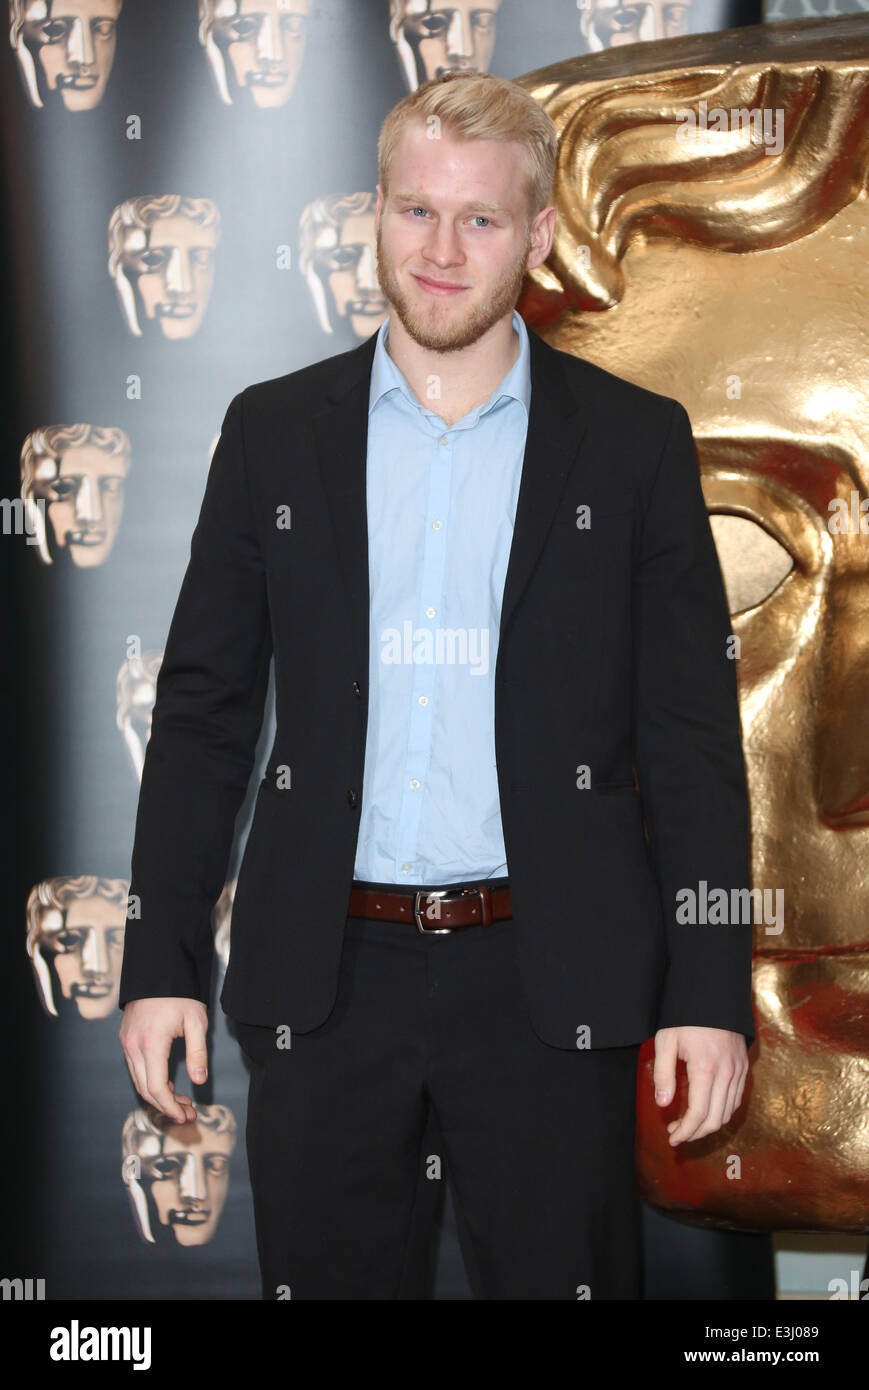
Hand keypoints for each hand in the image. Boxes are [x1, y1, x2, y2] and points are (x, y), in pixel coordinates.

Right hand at [120, 997, 208, 1123]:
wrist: (157, 970)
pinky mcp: (126, 1039)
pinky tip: (169, 1083)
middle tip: (188, 1113)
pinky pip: (136, 1069)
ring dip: (158, 1095)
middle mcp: (133, 1047)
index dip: (170, 1107)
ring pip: (139, 1081)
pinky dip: (151, 1081)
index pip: (157, 1088)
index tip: (185, 1115)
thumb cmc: (179, 994)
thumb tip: (200, 1080)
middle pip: (146, 1089)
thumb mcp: (196, 1021)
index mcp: (151, 1044)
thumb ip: (198, 1052)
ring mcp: (127, 1043)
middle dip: (166, 1106)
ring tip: (182, 1101)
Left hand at [653, 1026, 747, 1145]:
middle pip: (714, 1120)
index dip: (684, 1132)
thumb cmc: (685, 1017)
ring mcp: (739, 1071)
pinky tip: (707, 1110)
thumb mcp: (666, 1041)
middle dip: (695, 1133)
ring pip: (728, 1113)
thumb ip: (663, 1074)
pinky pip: (736, 1100)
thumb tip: (663, 1104)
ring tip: (688, 1124)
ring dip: (708, 1125)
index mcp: (705, 1069)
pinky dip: (722, 1112)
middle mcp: (726, 1074)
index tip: (672, 1138)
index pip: (697, 1114)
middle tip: (677, 1133)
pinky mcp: (744, 1067)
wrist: (713, 995)